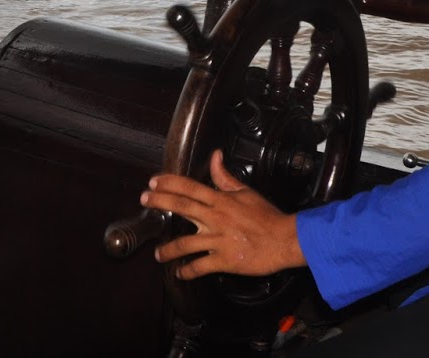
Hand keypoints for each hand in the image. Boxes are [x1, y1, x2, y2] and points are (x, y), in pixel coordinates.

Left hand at [140, 150, 304, 278]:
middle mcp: (216, 218)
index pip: (189, 187)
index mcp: (221, 200)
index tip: (153, 182)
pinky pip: (200, 266)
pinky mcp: (224, 259)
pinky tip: (180, 273)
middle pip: (181, 206)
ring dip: (168, 249)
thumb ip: (225, 177)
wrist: (285, 240)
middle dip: (159, 202)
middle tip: (144, 200)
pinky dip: (187, 271)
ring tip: (158, 254)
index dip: (169, 183)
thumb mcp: (246, 192)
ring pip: (185, 243)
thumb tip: (215, 156)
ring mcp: (219, 240)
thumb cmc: (267, 216)